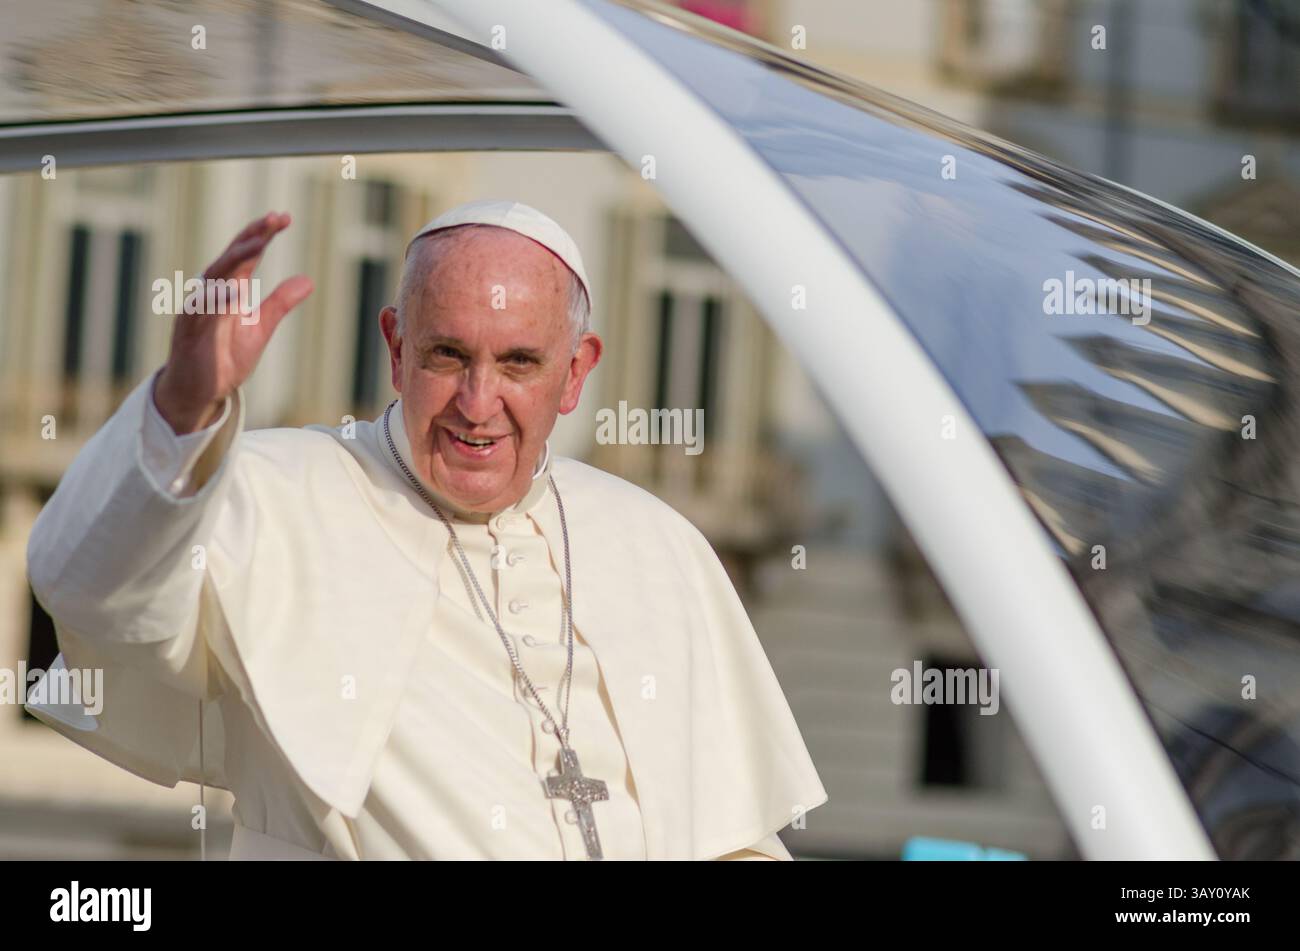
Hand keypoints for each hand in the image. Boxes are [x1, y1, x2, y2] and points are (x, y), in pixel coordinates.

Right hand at [154, 212, 313, 433]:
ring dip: (236, 259)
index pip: (247, 254)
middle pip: (231, 256)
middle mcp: (212, 292)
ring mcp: (198, 309)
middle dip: (252, 236)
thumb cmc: (225, 355)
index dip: (263, 234)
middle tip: (274, 219)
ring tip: (259, 243)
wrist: (200, 390)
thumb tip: (308, 280)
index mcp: (229, 288)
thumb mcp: (260, 327)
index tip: (284, 217)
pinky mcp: (187, 330)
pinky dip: (215, 299)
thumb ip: (280, 303)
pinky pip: (200, 310)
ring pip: (215, 276)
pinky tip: (233, 289)